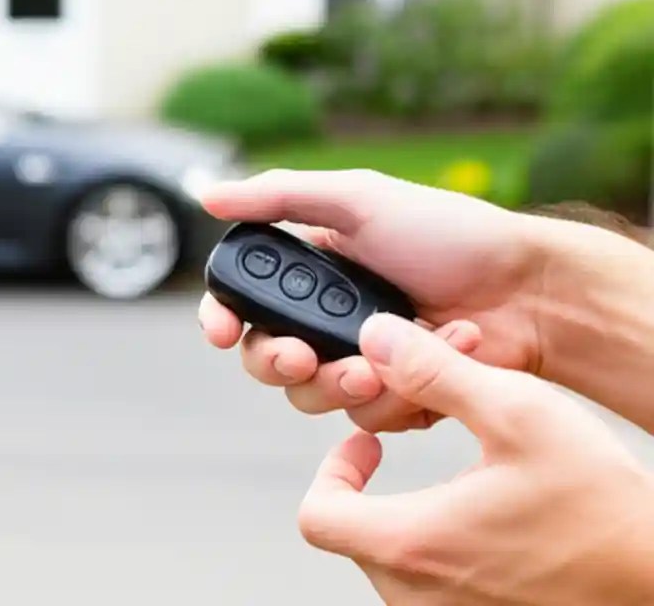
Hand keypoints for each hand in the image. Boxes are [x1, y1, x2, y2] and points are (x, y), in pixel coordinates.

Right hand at [198, 169, 545, 431]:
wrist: (529, 290)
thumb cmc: (449, 235)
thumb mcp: (358, 198)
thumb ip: (279, 196)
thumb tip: (206, 196)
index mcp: (309, 269)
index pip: (241, 301)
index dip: (222, 320)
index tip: (223, 332)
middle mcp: (326, 317)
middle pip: (265, 359)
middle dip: (279, 362)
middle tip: (306, 357)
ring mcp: (360, 358)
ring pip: (311, 396)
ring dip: (342, 382)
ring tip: (382, 364)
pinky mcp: (397, 396)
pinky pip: (367, 415)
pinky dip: (402, 392)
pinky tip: (439, 356)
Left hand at [300, 314, 653, 605]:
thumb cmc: (603, 509)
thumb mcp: (520, 415)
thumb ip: (436, 373)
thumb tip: (376, 339)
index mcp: (412, 544)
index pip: (316, 515)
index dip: (331, 470)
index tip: (369, 446)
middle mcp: (417, 596)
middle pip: (353, 536)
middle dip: (371, 489)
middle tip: (410, 458)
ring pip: (393, 563)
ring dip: (410, 520)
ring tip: (459, 487)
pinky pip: (433, 589)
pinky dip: (445, 554)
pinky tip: (490, 525)